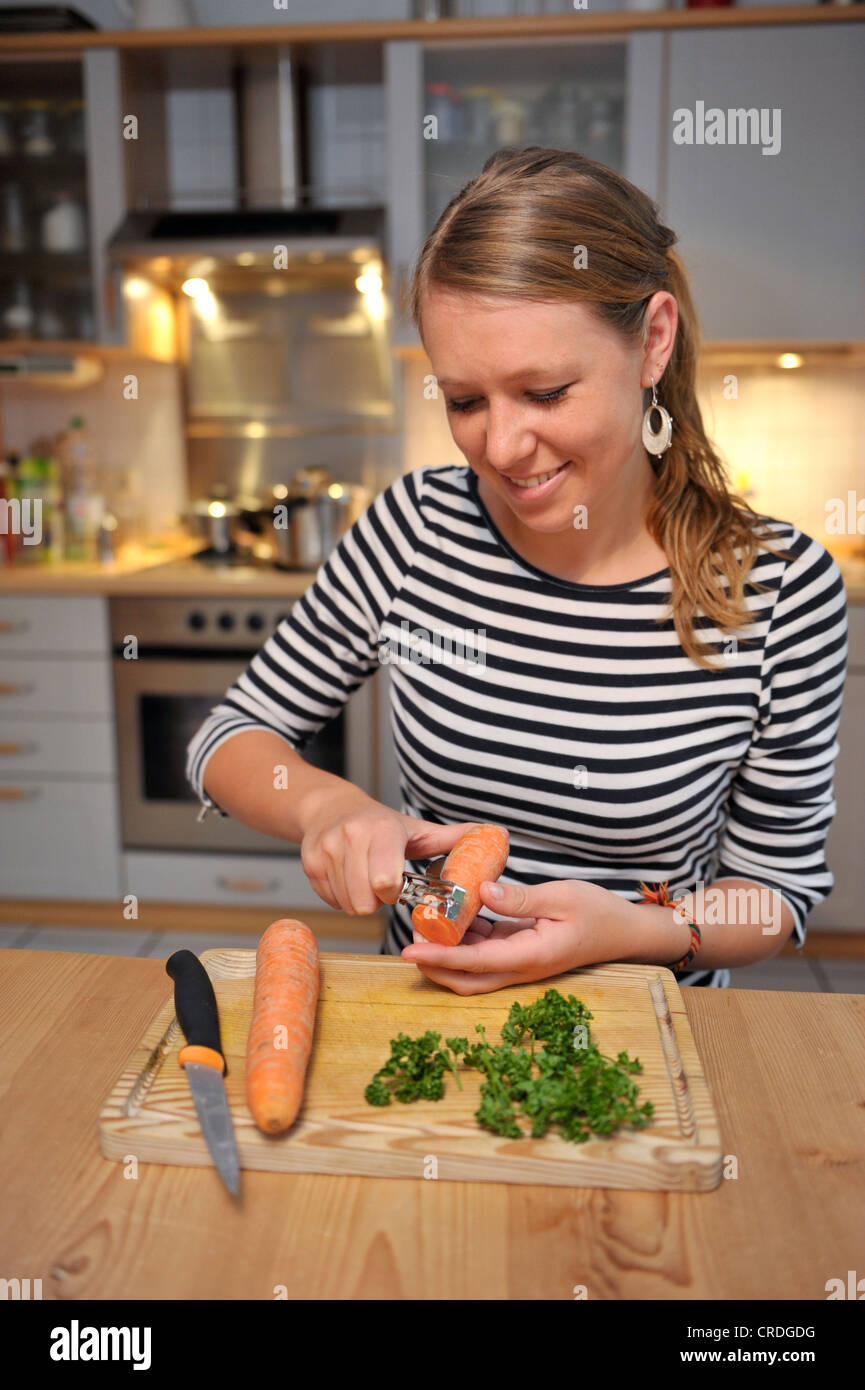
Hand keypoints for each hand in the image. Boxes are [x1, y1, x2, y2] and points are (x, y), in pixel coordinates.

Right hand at [299, 784, 481, 914]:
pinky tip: (349, 878)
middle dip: (377, 901)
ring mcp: (325, 850)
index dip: (395, 893)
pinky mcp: (309, 864)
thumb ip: (454, 838)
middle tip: (383, 884)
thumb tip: (496, 835)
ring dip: (361, 900)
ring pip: (347, 904)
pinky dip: (342, 897)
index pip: (385, 882)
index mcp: (381, 830)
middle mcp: (350, 837)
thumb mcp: (417, 829)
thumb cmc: (379, 823)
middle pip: (364, 902)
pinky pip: (330, 900)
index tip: (399, 884)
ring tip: (367, 879)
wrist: (330, 807)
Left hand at [401, 878, 636, 994]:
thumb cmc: (598, 913)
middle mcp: (521, 967)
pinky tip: (457, 914)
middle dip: (433, 965)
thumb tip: (480, 889)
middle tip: (410, 939)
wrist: (624, 931)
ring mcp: (519, 963)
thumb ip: (521, 896)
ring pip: (472, 969)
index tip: (408, 951)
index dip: (439, 958)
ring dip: (447, 952)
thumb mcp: (562, 896)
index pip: (474, 962)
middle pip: (466, 980)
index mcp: (530, 956)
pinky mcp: (519, 953)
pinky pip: (485, 953)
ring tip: (428, 921)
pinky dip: (465, 939)